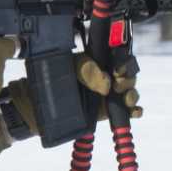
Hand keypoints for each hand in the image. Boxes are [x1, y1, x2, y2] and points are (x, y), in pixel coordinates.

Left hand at [4, 57, 141, 138]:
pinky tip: (134, 111)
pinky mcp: (106, 111)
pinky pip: (126, 111)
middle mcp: (105, 76)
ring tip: (126, 98)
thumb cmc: (53, 79)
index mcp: (98, 61)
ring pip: (129, 92)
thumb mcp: (70, 67)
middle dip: (128, 79)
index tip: (118, 69)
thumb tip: (106, 84)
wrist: (37, 103)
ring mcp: (107, 95)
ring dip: (132, 94)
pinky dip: (134, 111)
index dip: (124, 63)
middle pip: (127, 75)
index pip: (119, 58)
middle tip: (118, 84)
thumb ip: (88, 71)